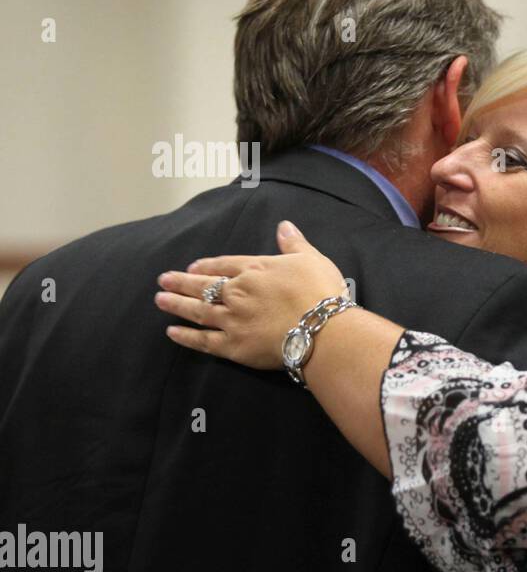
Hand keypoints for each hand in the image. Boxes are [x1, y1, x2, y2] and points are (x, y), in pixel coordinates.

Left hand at [155, 221, 348, 368]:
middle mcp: (237, 292)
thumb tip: (284, 225)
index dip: (207, 265)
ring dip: (177, 305)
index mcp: (255, 270)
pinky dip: (187, 337)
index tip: (192, 266)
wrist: (322, 330)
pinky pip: (204, 341)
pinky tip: (172, 332)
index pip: (224, 265)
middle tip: (163, 280)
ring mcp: (232, 319)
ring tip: (160, 300)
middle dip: (182, 282)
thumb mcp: (312, 259)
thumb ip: (294, 244)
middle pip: (204, 286)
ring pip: (198, 310)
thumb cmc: (321, 292)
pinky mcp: (234, 346)